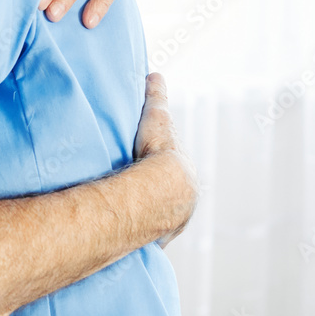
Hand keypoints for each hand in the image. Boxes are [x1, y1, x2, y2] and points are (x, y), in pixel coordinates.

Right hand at [133, 73, 197, 246]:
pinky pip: (147, 240)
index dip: (160, 173)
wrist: (160, 188)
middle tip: (137, 198)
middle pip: (169, 202)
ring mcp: (172, 226)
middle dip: (156, 201)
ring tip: (128, 221)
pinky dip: (138, 238)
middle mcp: (184, 206)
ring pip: (159, 223)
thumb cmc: (160, 151)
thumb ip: (156, 97)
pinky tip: (127, 241)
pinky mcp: (156, 242)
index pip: (174, 176)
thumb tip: (154, 74)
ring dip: (148, 222)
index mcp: (187, 179)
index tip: (148, 173)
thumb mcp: (157, 119)